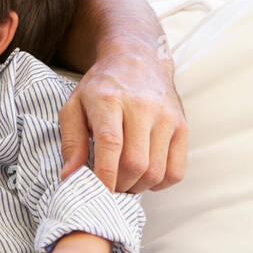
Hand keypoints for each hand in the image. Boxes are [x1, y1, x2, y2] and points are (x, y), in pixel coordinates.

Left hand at [58, 42, 187, 192]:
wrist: (138, 60)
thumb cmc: (101, 87)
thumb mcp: (75, 106)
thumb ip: (71, 142)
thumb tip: (70, 177)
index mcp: (109, 100)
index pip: (111, 143)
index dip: (104, 174)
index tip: (97, 193)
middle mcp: (142, 107)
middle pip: (135, 163)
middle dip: (119, 185)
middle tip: (108, 186)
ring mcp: (166, 117)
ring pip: (156, 171)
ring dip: (138, 187)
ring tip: (124, 181)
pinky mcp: (182, 127)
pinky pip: (176, 170)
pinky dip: (160, 183)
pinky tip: (145, 176)